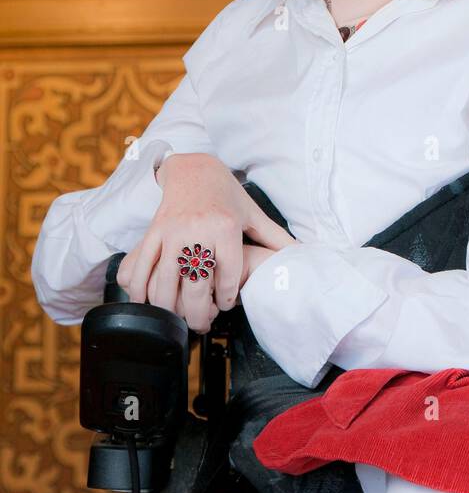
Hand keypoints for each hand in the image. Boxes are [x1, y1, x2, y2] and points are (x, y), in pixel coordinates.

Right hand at [116, 153, 294, 334]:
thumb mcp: (253, 213)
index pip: (227, 276)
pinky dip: (141, 290)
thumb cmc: (226, 195)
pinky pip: (143, 267)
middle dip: (198, 314)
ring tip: (177, 318)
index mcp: (226, 227)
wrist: (193, 168)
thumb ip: (275, 238)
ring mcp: (172, 231)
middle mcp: (198, 229)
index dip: (227, 299)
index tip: (225, 305)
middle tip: (201, 324)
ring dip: (170, 308)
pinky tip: (147, 302)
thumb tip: (302, 255)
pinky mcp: (153, 231)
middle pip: (196, 286)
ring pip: (166, 282)